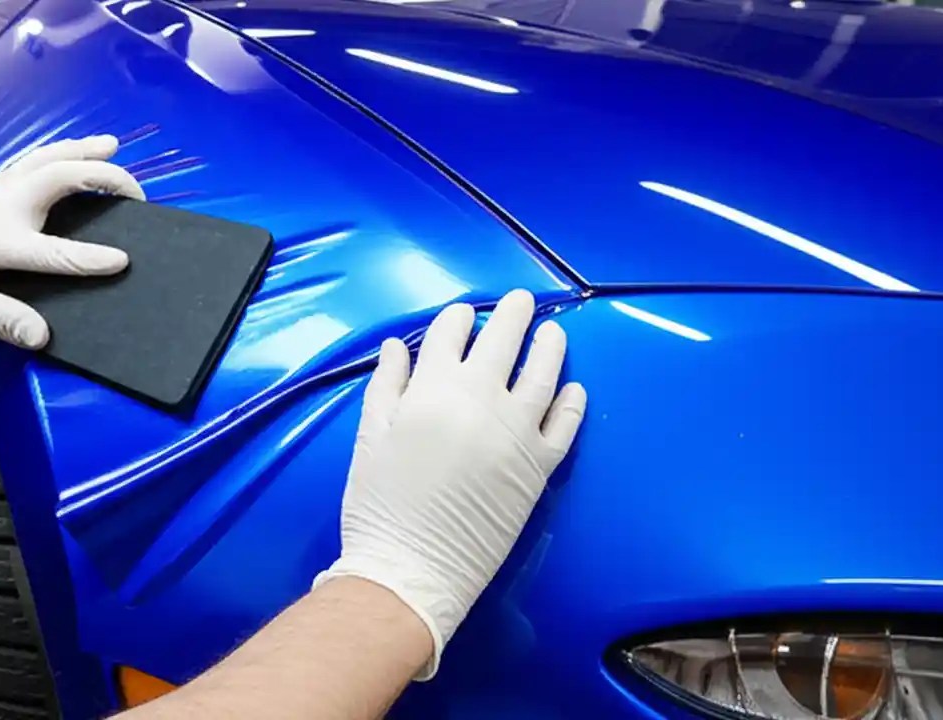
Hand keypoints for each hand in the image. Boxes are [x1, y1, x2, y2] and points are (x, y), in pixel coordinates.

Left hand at [0, 134, 143, 347]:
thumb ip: (3, 320)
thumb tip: (44, 336)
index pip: (53, 251)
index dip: (91, 259)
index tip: (124, 262)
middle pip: (57, 178)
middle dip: (101, 179)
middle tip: (138, 192)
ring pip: (42, 160)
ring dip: (79, 151)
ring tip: (111, 146)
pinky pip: (29, 164)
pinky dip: (57, 154)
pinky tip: (69, 153)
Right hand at [317, 289, 586, 678]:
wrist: (411, 568)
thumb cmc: (379, 504)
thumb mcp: (368, 437)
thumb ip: (386, 386)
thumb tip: (395, 348)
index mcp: (431, 389)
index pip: (449, 333)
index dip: (456, 319)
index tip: (461, 316)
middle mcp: (479, 399)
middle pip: (503, 339)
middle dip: (512, 314)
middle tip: (520, 302)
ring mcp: (517, 432)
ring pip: (544, 373)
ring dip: (549, 346)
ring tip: (553, 333)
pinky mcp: (540, 466)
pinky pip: (565, 424)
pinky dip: (572, 402)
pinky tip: (574, 388)